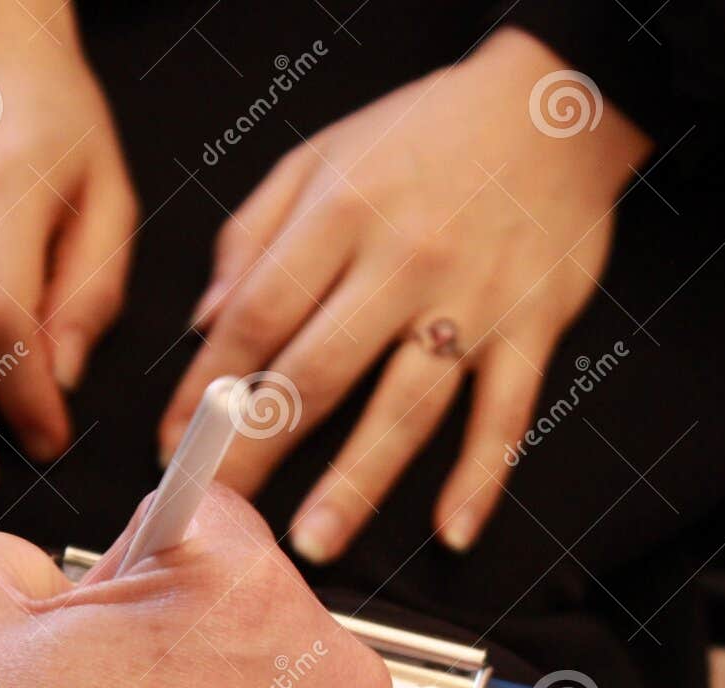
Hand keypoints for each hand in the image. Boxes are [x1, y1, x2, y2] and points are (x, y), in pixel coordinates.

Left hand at [161, 28, 651, 561]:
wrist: (550, 110)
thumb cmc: (422, 137)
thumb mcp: (318, 158)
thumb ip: (251, 237)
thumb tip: (202, 323)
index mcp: (340, 215)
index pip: (255, 317)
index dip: (206, 388)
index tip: (174, 442)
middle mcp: (403, 261)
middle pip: (317, 373)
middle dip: (259, 449)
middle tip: (220, 506)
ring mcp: (472, 301)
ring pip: (406, 406)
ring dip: (358, 481)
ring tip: (316, 539)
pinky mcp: (532, 327)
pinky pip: (505, 415)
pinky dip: (482, 476)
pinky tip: (454, 528)